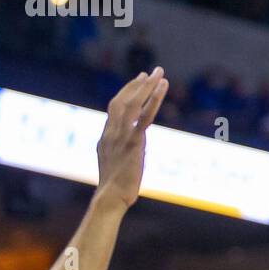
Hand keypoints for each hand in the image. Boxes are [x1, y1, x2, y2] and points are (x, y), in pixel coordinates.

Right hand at [95, 68, 168, 209]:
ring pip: (133, 104)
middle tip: (151, 72)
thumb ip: (119, 151)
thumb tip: (129, 147)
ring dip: (147, 86)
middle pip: (122, 100)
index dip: (126, 92)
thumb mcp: (113, 165)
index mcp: (105, 137)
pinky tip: (162, 87)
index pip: (115, 108)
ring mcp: (121, 136)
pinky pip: (145, 116)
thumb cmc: (114, 188)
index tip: (138, 81)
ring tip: (159, 73)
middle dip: (137, 85)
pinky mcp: (134, 142)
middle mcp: (111, 132)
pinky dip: (154, 99)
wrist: (110, 197)